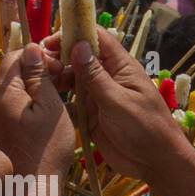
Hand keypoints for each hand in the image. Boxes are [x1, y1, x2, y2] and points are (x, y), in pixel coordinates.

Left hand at [0, 42, 72, 177]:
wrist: (33, 189)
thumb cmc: (47, 150)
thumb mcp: (50, 107)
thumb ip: (40, 75)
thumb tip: (31, 49)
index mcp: (4, 94)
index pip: (15, 57)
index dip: (39, 56)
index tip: (59, 67)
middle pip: (13, 72)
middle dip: (36, 70)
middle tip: (62, 80)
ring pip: (14, 89)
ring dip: (34, 86)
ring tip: (57, 95)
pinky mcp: (0, 130)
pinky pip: (13, 105)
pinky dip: (29, 102)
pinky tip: (45, 112)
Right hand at [43, 27, 185, 182]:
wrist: (154, 162)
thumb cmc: (144, 127)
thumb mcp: (117, 100)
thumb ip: (95, 75)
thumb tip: (79, 45)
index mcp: (120, 66)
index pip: (97, 39)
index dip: (74, 34)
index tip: (50, 41)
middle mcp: (108, 77)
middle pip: (80, 57)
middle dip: (59, 57)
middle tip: (40, 64)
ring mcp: (99, 96)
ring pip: (74, 79)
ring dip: (58, 77)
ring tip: (40, 81)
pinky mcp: (92, 115)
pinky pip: (72, 102)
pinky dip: (60, 99)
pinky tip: (44, 100)